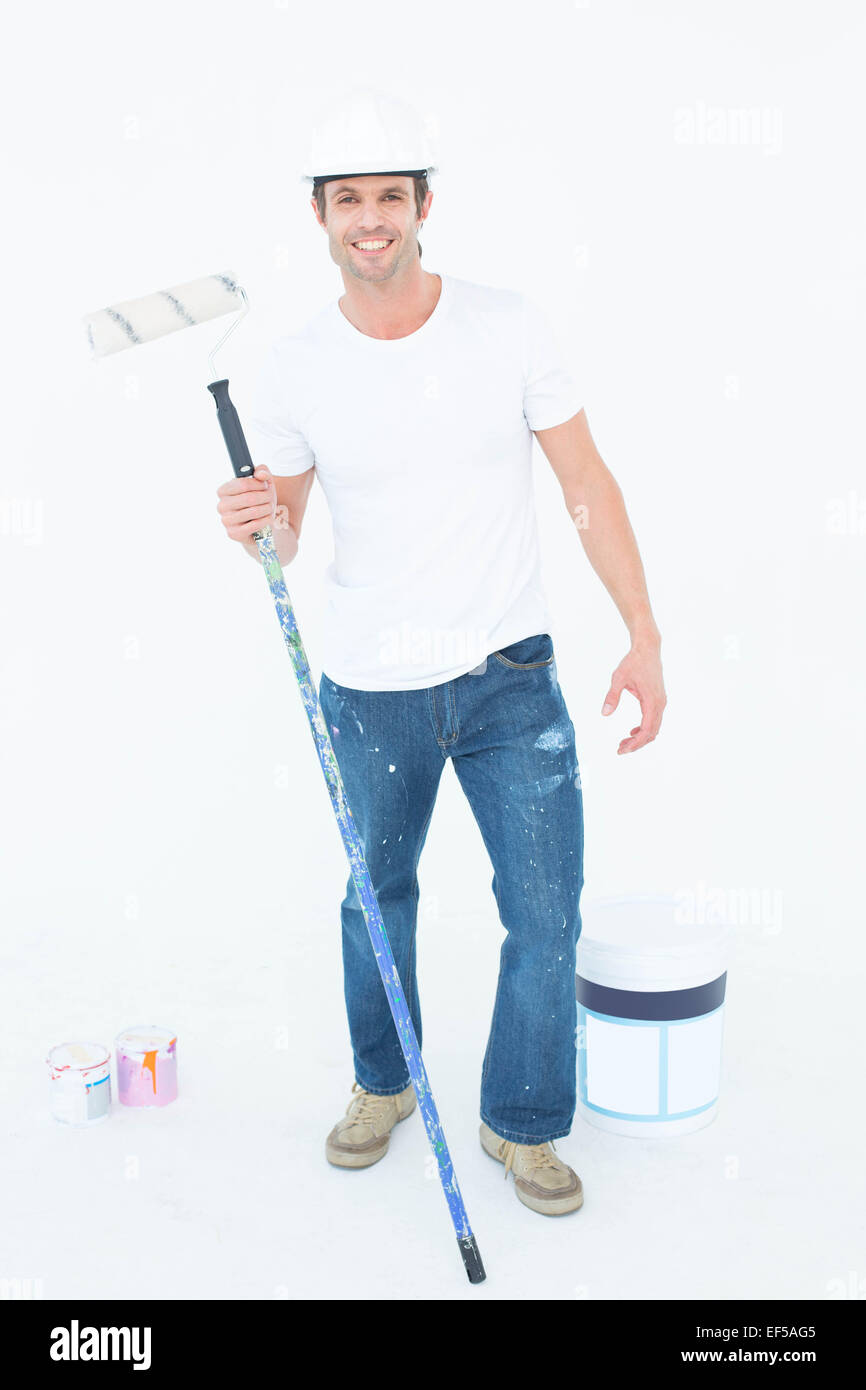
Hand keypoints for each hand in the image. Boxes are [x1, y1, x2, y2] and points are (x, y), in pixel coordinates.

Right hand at [216, 466, 276, 540]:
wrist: (260, 524)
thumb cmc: (259, 500)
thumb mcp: (262, 483)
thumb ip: (262, 472)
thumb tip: (261, 474)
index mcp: (223, 491)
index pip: (243, 484)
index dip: (259, 484)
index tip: (266, 485)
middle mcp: (221, 506)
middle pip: (249, 498)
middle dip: (266, 497)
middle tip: (271, 498)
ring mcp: (226, 520)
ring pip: (254, 511)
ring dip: (267, 508)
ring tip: (270, 507)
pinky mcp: (234, 533)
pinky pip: (255, 525)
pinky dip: (266, 520)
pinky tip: (268, 517)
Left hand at [601, 639, 665, 754]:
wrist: (647, 649)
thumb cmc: (633, 662)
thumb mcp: (618, 678)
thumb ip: (612, 696)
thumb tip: (605, 713)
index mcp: (652, 701)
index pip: (646, 730)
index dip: (635, 743)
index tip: (622, 750)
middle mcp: (660, 704)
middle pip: (651, 733)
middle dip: (636, 744)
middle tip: (619, 749)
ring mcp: (661, 702)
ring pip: (654, 728)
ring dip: (640, 738)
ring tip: (623, 743)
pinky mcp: (658, 700)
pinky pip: (654, 720)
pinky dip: (644, 729)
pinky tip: (631, 732)